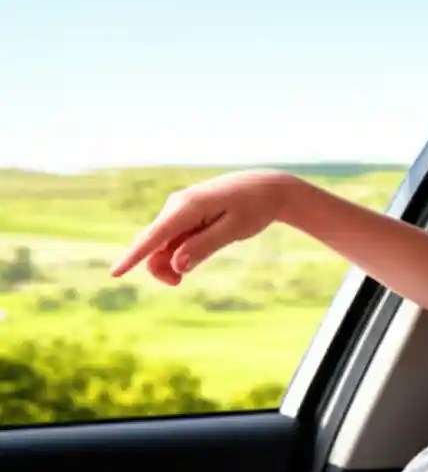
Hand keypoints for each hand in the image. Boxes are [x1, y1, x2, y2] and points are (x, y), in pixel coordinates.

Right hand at [111, 170, 297, 284]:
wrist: (268, 188)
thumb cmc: (255, 208)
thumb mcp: (234, 230)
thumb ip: (204, 246)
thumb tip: (176, 265)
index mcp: (188, 206)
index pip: (155, 235)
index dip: (134, 257)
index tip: (115, 274)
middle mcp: (177, 205)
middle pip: (152, 243)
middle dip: (159, 266)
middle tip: (178, 283)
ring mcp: (179, 208)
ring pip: (160, 242)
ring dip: (168, 260)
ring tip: (188, 270)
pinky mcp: (185, 213)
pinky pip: (171, 237)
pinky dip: (176, 252)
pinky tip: (194, 252)